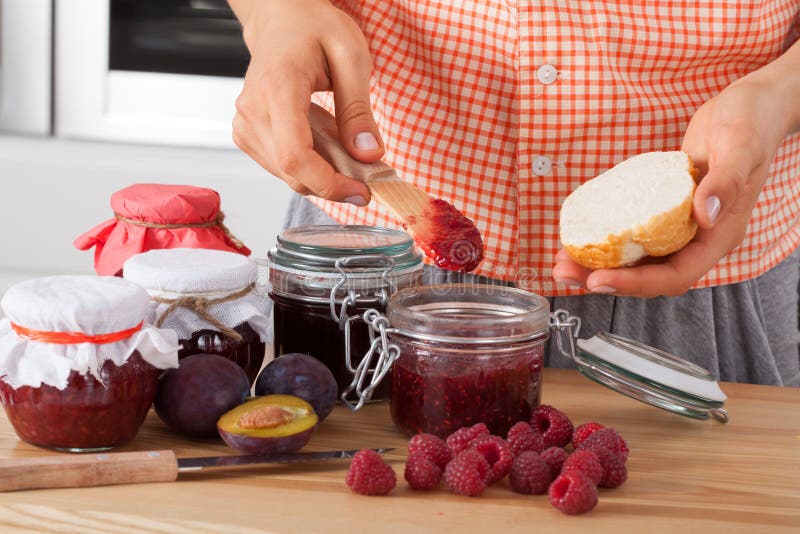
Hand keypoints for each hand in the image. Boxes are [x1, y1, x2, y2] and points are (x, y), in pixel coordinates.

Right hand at [229, 0, 381, 204]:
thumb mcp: (352, 57)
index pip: (295, 155)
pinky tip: (324, 143)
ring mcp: (245, 124)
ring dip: (323, 175)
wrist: (281, 18)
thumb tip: (367, 154)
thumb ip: (358, 110)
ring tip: (345, 149)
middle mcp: (253, 109)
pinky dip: (309, 166)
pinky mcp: (246, 134)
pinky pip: (281, 167)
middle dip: (333, 183)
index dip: (329, 183)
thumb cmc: (313, 28)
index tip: (360, 191)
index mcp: (278, 87)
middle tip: (366, 175)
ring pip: (288, 175)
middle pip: (292, 172)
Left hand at [552, 76, 794, 296]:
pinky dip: (606, 239)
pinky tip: (581, 234)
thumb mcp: (740, 145)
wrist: (749, 106)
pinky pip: (634, 235)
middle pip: (649, 275)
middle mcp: (699, 238)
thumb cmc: (751, 122)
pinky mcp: (664, 212)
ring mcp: (681, 227)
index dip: (636, 283)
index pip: (676, 275)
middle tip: (563, 271)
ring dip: (598, 263)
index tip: (599, 279)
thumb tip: (704, 215)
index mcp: (720, 234)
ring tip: (561, 261)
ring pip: (637, 259)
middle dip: (605, 279)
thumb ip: (725, 181)